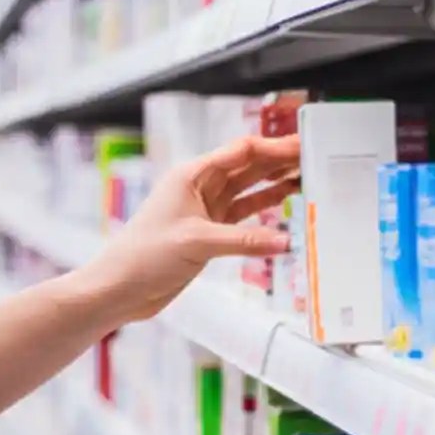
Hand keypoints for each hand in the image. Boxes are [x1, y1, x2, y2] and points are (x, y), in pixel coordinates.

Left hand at [85, 134, 300, 323]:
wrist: (121, 288)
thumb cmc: (144, 255)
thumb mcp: (197, 242)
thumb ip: (245, 241)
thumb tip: (284, 241)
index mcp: (192, 175)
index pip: (241, 152)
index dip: (272, 147)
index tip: (300, 145)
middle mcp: (200, 188)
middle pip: (248, 167)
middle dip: (279, 162)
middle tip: (313, 158)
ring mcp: (206, 211)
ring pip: (248, 191)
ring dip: (275, 185)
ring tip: (306, 179)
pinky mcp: (209, 234)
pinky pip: (244, 219)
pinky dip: (264, 215)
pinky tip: (284, 210)